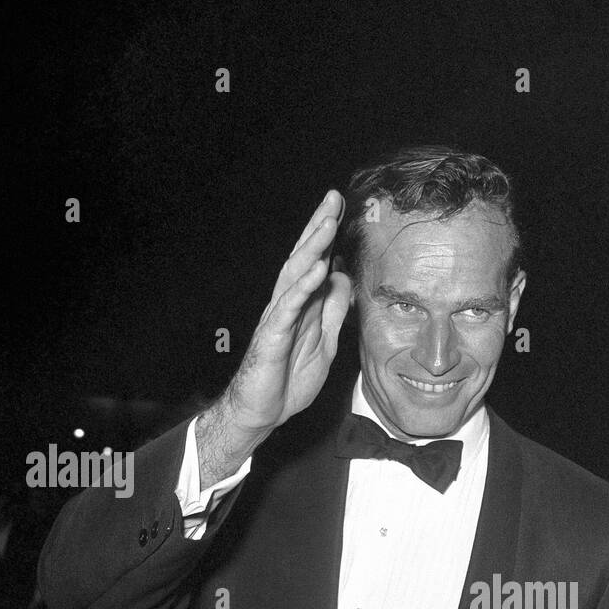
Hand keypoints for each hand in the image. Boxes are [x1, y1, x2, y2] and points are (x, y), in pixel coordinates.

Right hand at [197, 190, 352, 483]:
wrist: (265, 411)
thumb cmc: (289, 377)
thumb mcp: (326, 341)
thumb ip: (334, 310)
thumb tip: (344, 277)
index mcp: (302, 304)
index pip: (316, 262)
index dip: (329, 236)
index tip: (344, 208)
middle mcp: (288, 304)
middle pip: (304, 258)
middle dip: (319, 227)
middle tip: (334, 198)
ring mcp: (279, 318)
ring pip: (294, 275)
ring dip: (311, 248)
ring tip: (327, 223)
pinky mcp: (272, 335)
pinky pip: (288, 307)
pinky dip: (303, 286)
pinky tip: (316, 268)